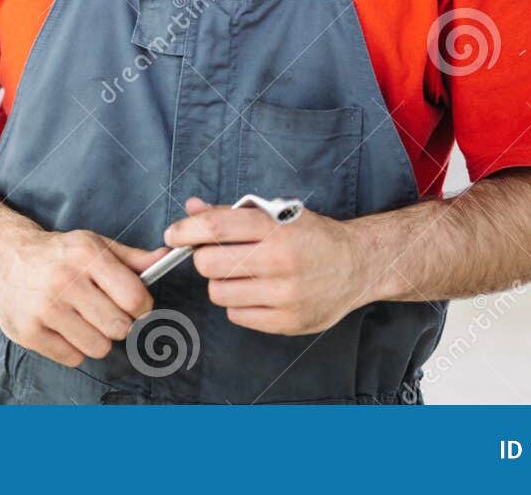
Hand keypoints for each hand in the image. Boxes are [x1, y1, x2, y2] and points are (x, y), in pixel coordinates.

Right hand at [0, 229, 163, 367]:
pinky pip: (73, 358)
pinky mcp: (29, 332)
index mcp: (85, 255)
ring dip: (97, 338)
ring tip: (84, 320)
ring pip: (99, 347)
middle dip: (120, 323)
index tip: (134, 305)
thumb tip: (166, 258)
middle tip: (106, 312)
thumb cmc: (59, 254)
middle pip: (120, 327)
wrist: (7, 257)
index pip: (134, 297)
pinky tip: (64, 327)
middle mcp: (64, 280)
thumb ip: (131, 258)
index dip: (142, 306)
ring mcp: (44, 308)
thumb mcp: (95, 245)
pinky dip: (74, 347)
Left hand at [163, 196, 368, 335]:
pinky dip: (238, 305)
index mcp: (275, 228)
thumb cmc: (311, 236)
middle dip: (204, 258)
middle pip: (208, 263)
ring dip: (221, 283)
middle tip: (216, 256)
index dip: (185, 231)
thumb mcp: (276, 213)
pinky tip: (256, 292)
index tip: (173, 235)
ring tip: (241, 275)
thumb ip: (230, 213)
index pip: (215, 227)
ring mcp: (285, 294)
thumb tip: (191, 209)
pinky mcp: (288, 322)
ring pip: (218, 293)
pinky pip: (237, 316)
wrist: (358, 265)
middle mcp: (280, 261)